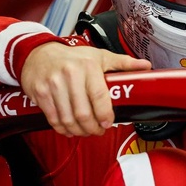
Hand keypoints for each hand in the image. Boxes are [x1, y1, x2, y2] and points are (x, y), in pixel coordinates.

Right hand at [19, 42, 150, 136]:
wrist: (39, 53)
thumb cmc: (73, 57)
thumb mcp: (100, 56)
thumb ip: (123, 63)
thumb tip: (146, 66)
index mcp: (88, 66)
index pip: (99, 97)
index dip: (105, 115)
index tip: (108, 123)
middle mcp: (69, 75)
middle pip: (83, 113)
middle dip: (92, 128)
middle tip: (97, 131)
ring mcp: (53, 85)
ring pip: (68, 119)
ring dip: (78, 131)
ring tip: (85, 131)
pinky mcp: (40, 94)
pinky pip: (53, 119)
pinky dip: (62, 129)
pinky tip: (69, 129)